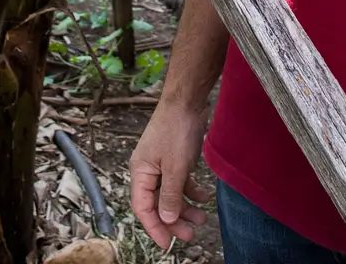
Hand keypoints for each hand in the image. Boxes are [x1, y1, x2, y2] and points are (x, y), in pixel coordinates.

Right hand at [130, 98, 211, 248]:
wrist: (187, 101)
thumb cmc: (175, 130)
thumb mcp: (175, 167)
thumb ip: (169, 195)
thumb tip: (165, 220)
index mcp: (140, 173)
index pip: (142, 208)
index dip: (154, 227)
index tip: (167, 244)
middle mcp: (148, 171)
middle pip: (157, 204)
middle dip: (173, 221)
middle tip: (190, 235)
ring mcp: (162, 165)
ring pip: (170, 195)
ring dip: (185, 208)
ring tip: (202, 218)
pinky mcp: (175, 160)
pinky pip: (181, 183)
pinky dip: (192, 191)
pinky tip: (205, 196)